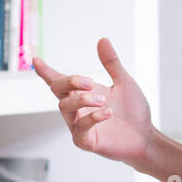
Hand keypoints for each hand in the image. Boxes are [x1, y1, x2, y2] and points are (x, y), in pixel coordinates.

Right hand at [32, 38, 154, 165]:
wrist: (146, 136)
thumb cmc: (134, 112)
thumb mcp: (124, 82)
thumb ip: (111, 63)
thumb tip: (102, 40)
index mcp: (83, 93)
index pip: (59, 81)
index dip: (46, 71)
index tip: (35, 59)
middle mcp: (77, 109)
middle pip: (58, 90)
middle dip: (70, 81)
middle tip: (90, 81)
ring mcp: (79, 125)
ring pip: (65, 107)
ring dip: (82, 100)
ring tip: (102, 100)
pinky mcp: (86, 141)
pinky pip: (79, 128)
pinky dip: (92, 118)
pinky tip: (108, 112)